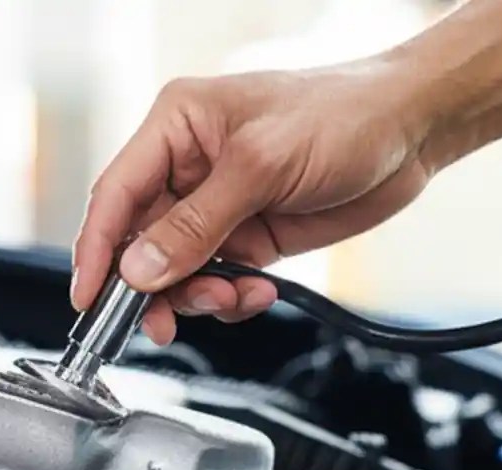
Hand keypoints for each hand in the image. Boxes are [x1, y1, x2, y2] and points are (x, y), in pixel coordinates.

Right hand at [70, 59, 436, 344]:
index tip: (88, 298)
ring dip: (196, 296)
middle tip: (159, 323)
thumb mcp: (261, 166)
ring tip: (230, 296)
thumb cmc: (343, 115)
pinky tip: (259, 291)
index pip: (115, 195)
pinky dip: (230, 299)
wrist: (414, 130)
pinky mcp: (247, 237)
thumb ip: (196, 225)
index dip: (97, 250)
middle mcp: (188, 168)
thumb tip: (139, 271)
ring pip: (175, 272)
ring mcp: (217, 206)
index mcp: (176, 128)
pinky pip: (217, 282)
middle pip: (138, 243)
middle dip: (150, 287)